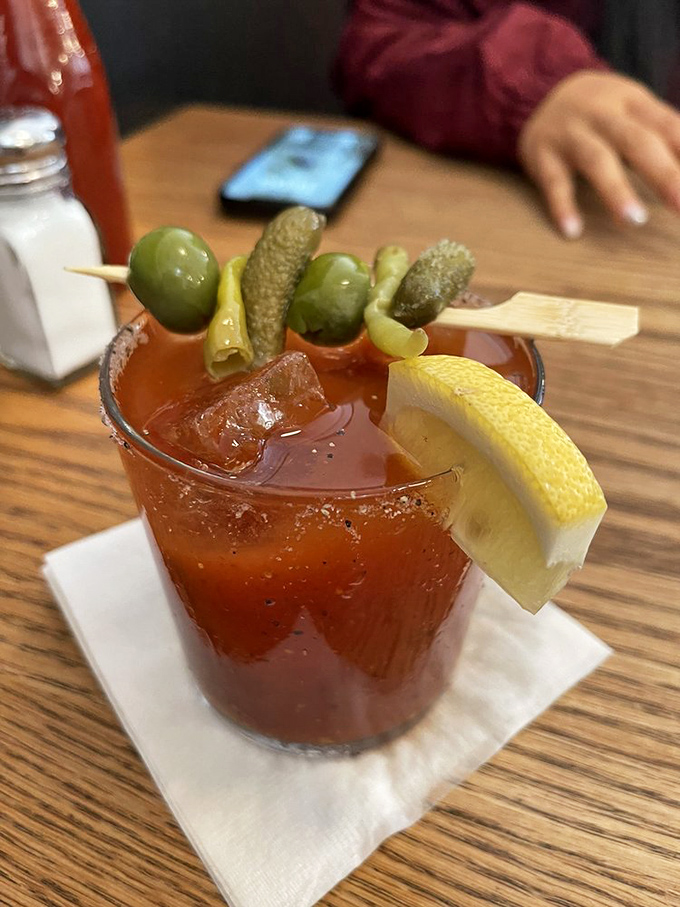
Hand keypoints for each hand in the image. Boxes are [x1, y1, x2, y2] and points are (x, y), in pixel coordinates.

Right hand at [518, 71, 679, 237]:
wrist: (542, 95)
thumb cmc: (604, 114)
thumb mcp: (636, 112)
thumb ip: (665, 136)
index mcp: (633, 101)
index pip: (668, 126)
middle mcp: (602, 114)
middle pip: (637, 142)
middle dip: (663, 175)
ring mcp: (570, 135)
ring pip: (596, 160)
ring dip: (616, 191)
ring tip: (635, 220)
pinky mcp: (542, 157)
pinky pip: (553, 183)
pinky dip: (562, 207)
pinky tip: (573, 231)